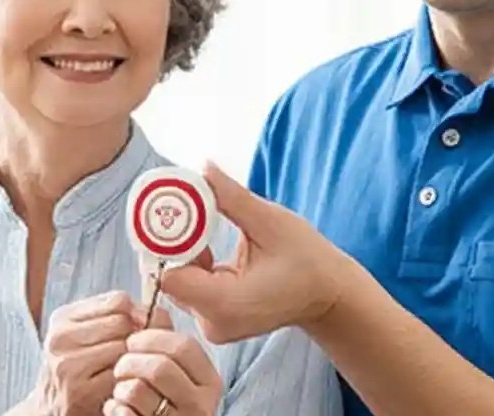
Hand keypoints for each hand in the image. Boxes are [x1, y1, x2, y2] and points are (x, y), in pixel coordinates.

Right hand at [30, 291, 140, 414]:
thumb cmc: (80, 371)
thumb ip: (122, 317)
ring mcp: (67, 364)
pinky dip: (129, 380)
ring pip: (124, 347)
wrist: (54, 412)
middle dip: (136, 337)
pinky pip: (121, 375)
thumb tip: (158, 312)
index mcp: (63, 318)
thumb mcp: (89, 336)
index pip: (118, 300)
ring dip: (134, 359)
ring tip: (130, 369)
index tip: (140, 329)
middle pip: (122, 322)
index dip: (137, 314)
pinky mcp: (79, 391)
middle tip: (137, 353)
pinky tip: (123, 385)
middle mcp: (61, 338)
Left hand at [104, 309, 221, 415]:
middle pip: (160, 366)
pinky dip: (114, 408)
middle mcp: (201, 404)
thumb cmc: (164, 401)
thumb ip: (166, 343)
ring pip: (137, 390)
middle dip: (131, 361)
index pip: (184, 346)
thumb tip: (147, 309)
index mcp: (209, 381)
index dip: (152, 338)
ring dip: (120, 387)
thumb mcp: (175, 372)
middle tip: (120, 367)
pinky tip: (119, 409)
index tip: (132, 341)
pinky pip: (124, 413)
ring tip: (121, 391)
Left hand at [158, 162, 351, 343]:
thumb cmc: (307, 261)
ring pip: (178, 281)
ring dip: (186, 251)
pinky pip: (190, 287)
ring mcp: (213, 325)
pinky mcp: (215, 320)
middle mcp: (214, 322)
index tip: (173, 212)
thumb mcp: (270, 222)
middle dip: (176, 242)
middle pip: (170, 277)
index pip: (169, 276)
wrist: (327, 295)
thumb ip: (230, 197)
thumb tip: (202, 167)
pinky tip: (209, 245)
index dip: (166, 243)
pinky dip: (194, 263)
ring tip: (202, 225)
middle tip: (187, 208)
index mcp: (226, 304)